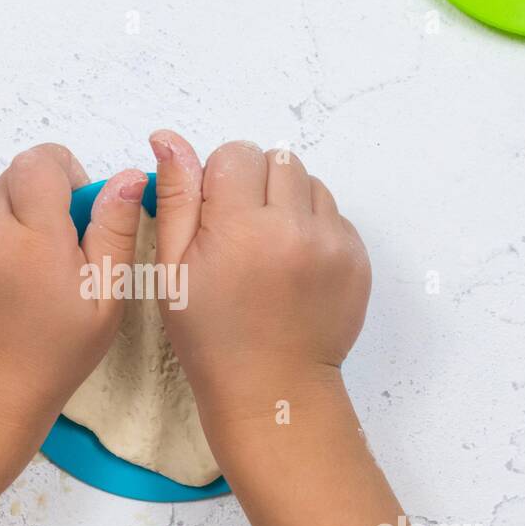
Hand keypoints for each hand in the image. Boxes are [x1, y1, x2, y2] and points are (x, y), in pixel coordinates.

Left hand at [0, 144, 146, 431]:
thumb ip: (115, 232)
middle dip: (40, 200)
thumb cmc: (54, 352)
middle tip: (52, 248)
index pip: (42, 161)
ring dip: (10, 218)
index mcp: (34, 240)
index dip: (64, 176)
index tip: (73, 211)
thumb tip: (127, 179)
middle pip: (17, 175)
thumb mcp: (104, 298)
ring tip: (20, 269)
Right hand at [148, 131, 370, 423]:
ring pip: (309, 183)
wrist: (272, 388)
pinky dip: (312, 227)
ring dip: (287, 202)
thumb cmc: (211, 335)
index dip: (218, 179)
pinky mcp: (356, 258)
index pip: (237, 154)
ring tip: (268, 248)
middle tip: (240, 232)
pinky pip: (334, 214)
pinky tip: (291, 265)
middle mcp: (294, 227)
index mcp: (243, 227)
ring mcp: (332, 243)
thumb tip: (168, 138)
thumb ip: (176, 197)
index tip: (214, 216)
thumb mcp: (174, 268)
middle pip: (277, 159)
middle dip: (255, 185)